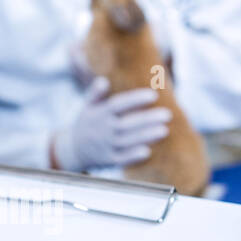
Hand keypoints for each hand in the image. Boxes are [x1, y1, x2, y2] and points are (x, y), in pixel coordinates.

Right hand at [52, 76, 171, 171]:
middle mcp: (104, 129)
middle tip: (167, 114)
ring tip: (164, 130)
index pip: (119, 104)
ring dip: (145, 136)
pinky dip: (132, 156)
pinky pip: (121, 158)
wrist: (73, 148)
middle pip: (127, 124)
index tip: (154, 96)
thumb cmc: (87, 123)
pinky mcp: (108, 159)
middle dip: (147, 120)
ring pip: (127, 141)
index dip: (135, 100)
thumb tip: (103, 81)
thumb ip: (96, 93)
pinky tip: (147, 152)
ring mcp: (106, 145)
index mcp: (101, 113)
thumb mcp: (88, 106)